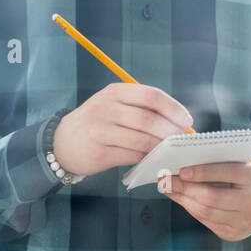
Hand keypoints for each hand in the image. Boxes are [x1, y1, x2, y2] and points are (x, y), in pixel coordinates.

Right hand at [54, 82, 191, 176]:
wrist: (63, 142)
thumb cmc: (100, 122)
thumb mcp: (116, 105)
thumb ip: (144, 108)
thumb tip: (180, 121)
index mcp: (115, 92)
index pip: (151, 96)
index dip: (173, 109)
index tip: (187, 121)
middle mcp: (106, 108)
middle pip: (148, 119)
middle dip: (171, 131)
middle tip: (182, 140)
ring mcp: (100, 131)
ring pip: (141, 140)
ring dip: (161, 147)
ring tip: (170, 151)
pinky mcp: (98, 152)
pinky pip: (131, 156)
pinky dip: (146, 158)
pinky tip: (152, 159)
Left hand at [159, 159, 250, 241]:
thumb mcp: (245, 162)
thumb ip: (223, 158)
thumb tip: (189, 152)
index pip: (229, 173)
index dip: (204, 172)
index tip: (182, 170)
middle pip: (212, 197)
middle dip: (185, 188)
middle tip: (165, 179)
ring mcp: (242, 221)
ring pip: (205, 212)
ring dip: (182, 199)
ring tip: (168, 188)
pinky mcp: (232, 233)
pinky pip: (205, 221)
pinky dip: (190, 208)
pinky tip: (180, 198)